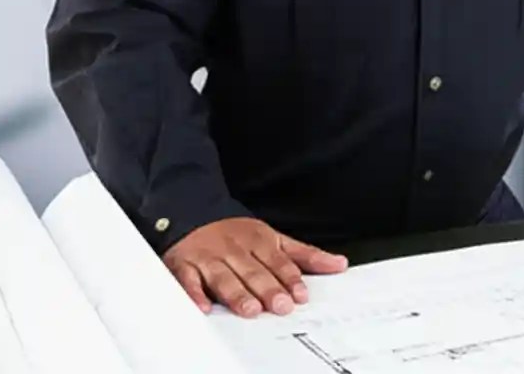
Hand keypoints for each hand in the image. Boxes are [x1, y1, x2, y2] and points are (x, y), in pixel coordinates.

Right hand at [162, 217, 347, 317]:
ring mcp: (209, 258)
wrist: (192, 212)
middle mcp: (235, 250)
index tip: (300, 295)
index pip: (278, 262)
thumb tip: (339, 264)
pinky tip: (204, 306)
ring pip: (224, 277)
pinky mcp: (184, 265)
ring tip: (250, 309)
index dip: (290, 278)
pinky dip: (194, 294)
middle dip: (267, 288)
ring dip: (237, 294)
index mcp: (259, 242)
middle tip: (280, 305)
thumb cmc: (238, 234)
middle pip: (253, 272)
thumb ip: (306, 255)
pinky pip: (188, 281)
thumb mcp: (275, 239)